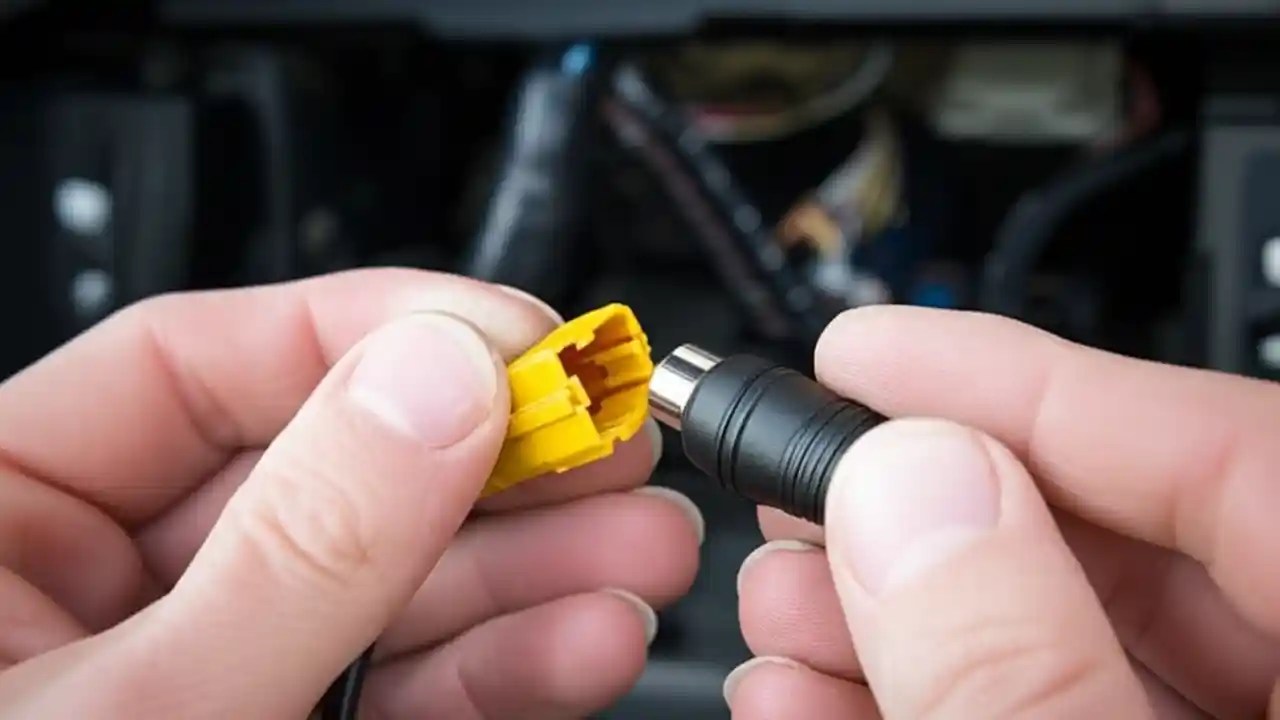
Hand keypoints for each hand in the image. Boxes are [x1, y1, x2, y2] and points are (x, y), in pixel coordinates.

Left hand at [0, 269, 702, 718]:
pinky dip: (496, 666)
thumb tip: (436, 381)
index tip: (525, 345)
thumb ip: (297, 549)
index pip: (198, 359)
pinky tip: (583, 636)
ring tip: (644, 546)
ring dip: (532, 568)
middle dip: (496, 463)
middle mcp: (91, 587)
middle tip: (617, 445)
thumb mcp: (140, 711)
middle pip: (326, 470)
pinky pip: (391, 686)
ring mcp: (194, 670)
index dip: (381, 333)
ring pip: (383, 583)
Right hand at [731, 306, 1279, 718]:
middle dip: (934, 508)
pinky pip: (1072, 714)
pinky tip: (823, 697)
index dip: (1029, 384)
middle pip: (1146, 541)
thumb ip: (1019, 668)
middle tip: (807, 485)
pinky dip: (946, 696)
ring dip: (909, 612)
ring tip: (787, 605)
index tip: (865, 356)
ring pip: (1091, 637)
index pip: (1240, 451)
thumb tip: (907, 490)